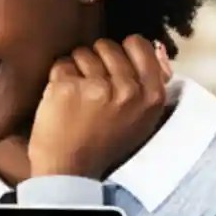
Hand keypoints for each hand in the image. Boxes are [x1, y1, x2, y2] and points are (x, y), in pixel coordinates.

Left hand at [28, 35, 172, 178]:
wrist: (70, 171)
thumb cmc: (105, 144)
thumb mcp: (142, 118)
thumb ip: (152, 82)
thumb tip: (157, 47)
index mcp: (151, 95)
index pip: (138, 44)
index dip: (122, 52)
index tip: (114, 69)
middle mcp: (128, 89)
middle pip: (107, 46)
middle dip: (97, 61)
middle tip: (93, 90)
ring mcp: (97, 87)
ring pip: (82, 52)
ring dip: (76, 70)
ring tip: (78, 97)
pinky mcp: (67, 87)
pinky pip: (61, 64)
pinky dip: (58, 78)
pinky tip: (63, 100)